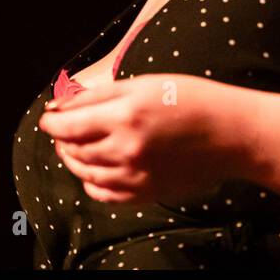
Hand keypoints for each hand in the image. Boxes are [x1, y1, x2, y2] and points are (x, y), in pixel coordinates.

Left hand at [37, 73, 253, 204]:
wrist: (231, 134)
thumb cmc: (191, 99)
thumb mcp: (144, 85)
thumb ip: (99, 95)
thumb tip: (60, 105)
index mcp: (125, 116)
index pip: (68, 125)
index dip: (52, 122)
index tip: (49, 118)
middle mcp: (127, 150)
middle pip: (74, 150)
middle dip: (62, 139)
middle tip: (63, 130)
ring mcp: (136, 176)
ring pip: (85, 173)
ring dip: (74, 160)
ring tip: (76, 148)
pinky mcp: (146, 193)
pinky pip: (105, 194)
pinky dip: (92, 182)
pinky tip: (96, 170)